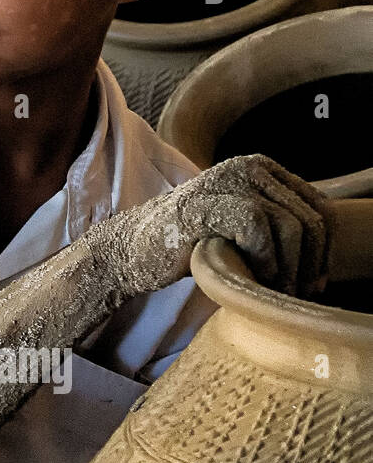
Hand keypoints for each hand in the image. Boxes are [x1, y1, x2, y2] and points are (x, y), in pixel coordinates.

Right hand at [92, 154, 332, 298]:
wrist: (134, 251)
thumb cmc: (193, 246)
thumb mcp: (245, 231)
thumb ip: (280, 228)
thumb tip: (327, 263)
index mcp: (262, 169)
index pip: (321, 209)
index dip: (324, 253)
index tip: (311, 285)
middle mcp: (248, 166)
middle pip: (312, 219)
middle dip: (309, 266)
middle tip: (291, 296)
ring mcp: (226, 181)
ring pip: (291, 225)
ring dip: (288, 269)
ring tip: (269, 291)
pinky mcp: (206, 201)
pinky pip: (258, 226)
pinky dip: (263, 260)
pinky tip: (249, 277)